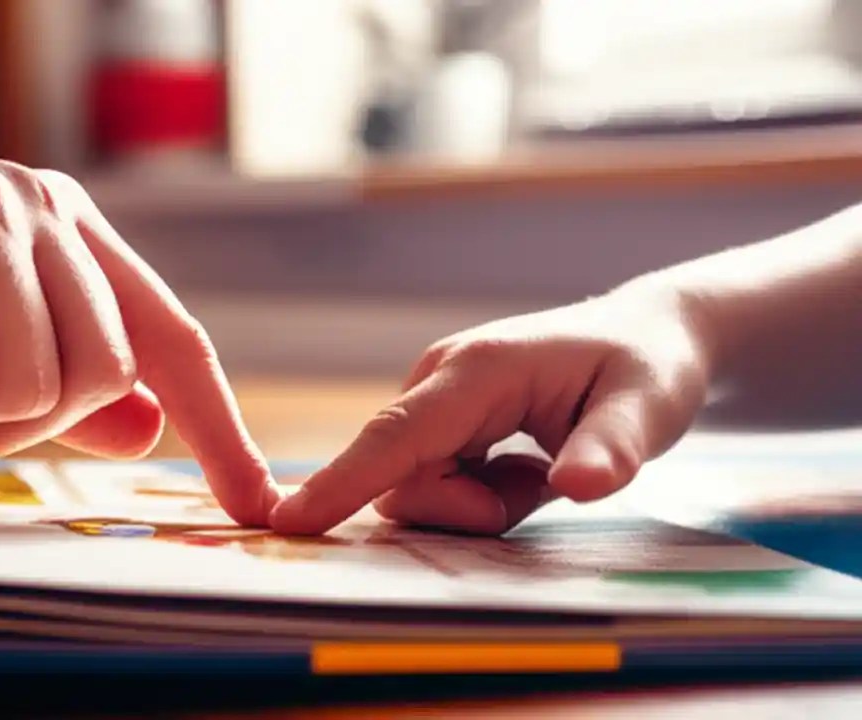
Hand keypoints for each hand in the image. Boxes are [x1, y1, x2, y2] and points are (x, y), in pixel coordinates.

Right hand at [269, 286, 712, 534]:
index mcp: (476, 370)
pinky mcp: (437, 420)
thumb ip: (614, 447)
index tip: (290, 520)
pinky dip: (478, 495)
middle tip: (536, 491)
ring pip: (415, 485)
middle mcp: (438, 379)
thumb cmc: (647, 365)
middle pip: (402, 476)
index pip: (396, 435)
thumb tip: (578, 487)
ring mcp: (433, 400)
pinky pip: (432, 482)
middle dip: (462, 509)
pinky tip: (523, 470)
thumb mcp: (650, 406)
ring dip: (475, 503)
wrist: (644, 336)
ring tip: (535, 474)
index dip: (343, 480)